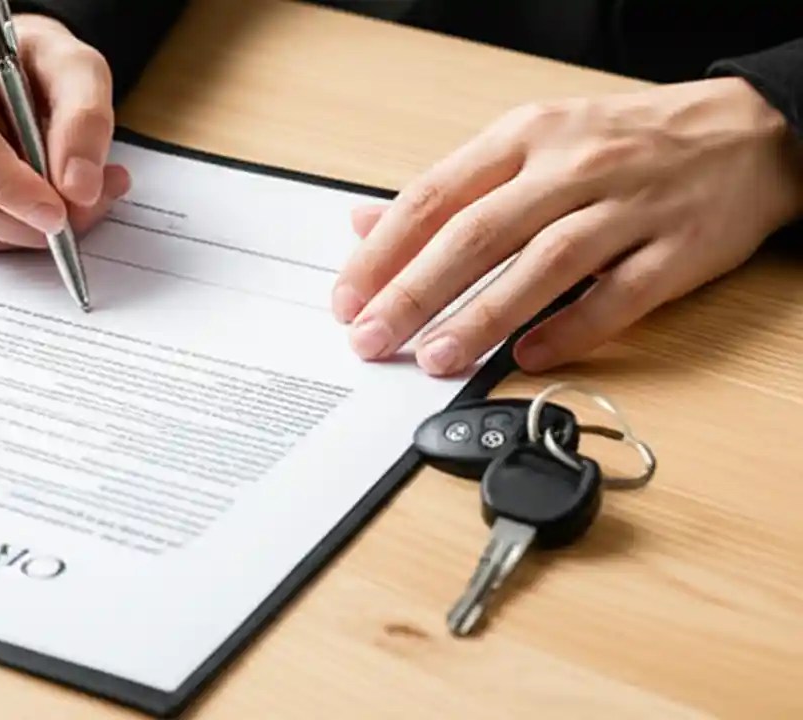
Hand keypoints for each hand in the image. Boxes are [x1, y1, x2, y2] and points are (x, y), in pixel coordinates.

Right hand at [0, 15, 129, 249]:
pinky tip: (36, 205)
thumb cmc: (39, 62)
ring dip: (22, 231)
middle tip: (78, 214)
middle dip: (25, 220)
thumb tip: (79, 188)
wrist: (10, 67)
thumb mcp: (79, 68)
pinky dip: (8, 232)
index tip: (58, 211)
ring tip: (69, 205)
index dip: (10, 185)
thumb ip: (85, 120)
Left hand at [333, 77, 802, 374]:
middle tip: (372, 338)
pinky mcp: (678, 249)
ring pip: (542, 266)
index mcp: (525, 137)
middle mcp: (572, 167)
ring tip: (435, 358)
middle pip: (476, 234)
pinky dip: (571, 329)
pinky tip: (530, 357)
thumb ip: (451, 189)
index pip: (433, 196)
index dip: (382, 253)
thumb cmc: (626, 141)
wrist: (749, 132)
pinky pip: (619, 296)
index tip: (347, 298)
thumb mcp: (531, 142)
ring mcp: (628, 207)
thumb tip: (366, 223)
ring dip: (481, 318)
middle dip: (413, 292)